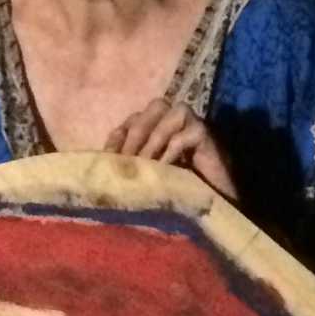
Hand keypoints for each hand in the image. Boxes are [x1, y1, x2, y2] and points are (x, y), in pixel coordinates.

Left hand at [103, 101, 236, 199]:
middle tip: (125, 162)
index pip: (130, 122)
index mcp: (156, 127)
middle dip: (133, 136)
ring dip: (152, 140)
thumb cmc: (178, 191)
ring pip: (167, 113)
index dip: (117, 139)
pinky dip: (170, 151)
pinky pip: (184, 135)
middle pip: (148, 111)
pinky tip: (165, 169)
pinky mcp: (205, 134)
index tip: (106, 162)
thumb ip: (129, 166)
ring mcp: (191, 122)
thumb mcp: (148, 177)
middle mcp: (172, 118)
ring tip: (144, 165)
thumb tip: (100, 167)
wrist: (214, 204)